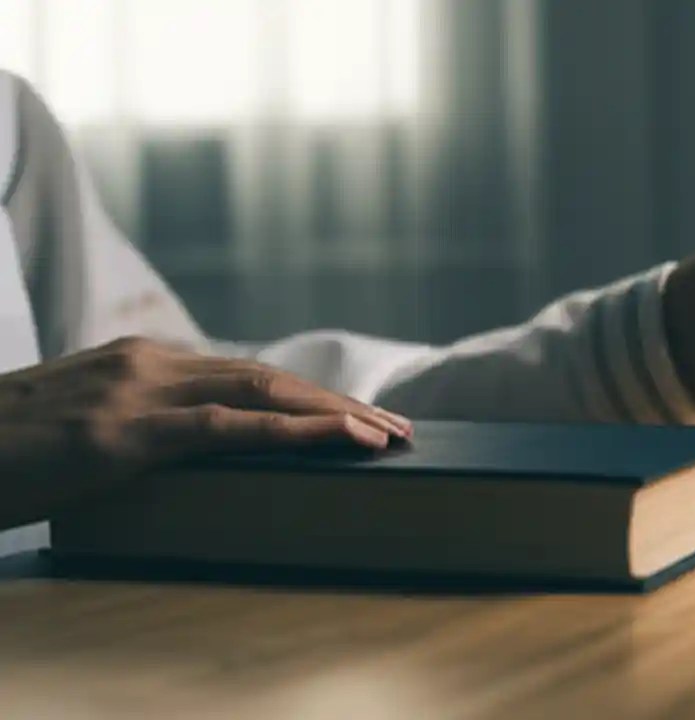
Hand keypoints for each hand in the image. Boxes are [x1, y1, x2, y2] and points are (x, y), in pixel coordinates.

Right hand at [0, 337, 412, 530]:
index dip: (310, 397)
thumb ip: (143, 430)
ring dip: (336, 415)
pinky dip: (293, 431)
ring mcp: (137, 391)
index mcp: (141, 363)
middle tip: (400, 428)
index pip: (246, 376)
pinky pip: (227, 428)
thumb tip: (200, 456)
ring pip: (262, 395)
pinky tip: (341, 439)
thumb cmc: (4, 452)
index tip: (361, 417)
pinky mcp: (124, 432)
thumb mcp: (83, 433)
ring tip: (390, 438)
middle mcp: (148, 364)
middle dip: (341, 404)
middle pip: (269, 379)